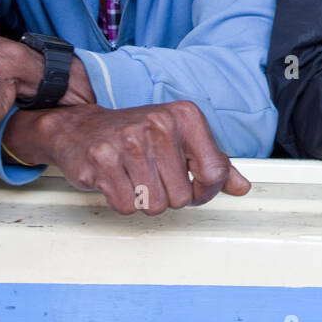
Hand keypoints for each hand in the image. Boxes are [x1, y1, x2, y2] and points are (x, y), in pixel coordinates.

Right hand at [8, 100, 249, 214]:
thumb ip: (213, 163)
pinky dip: (122, 201)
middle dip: (170, 197)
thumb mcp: (180, 138)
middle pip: (183, 196)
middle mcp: (159, 125)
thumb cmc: (135, 135)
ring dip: (145, 200)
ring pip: (155, 205)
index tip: (195, 188)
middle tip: (154, 179)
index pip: (214, 173)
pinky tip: (118, 180)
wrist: (79, 127)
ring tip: (136, 178)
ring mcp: (129, 142)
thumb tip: (242, 187)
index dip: (205, 192)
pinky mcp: (102, 161)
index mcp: (185, 116)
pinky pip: (126, 206)